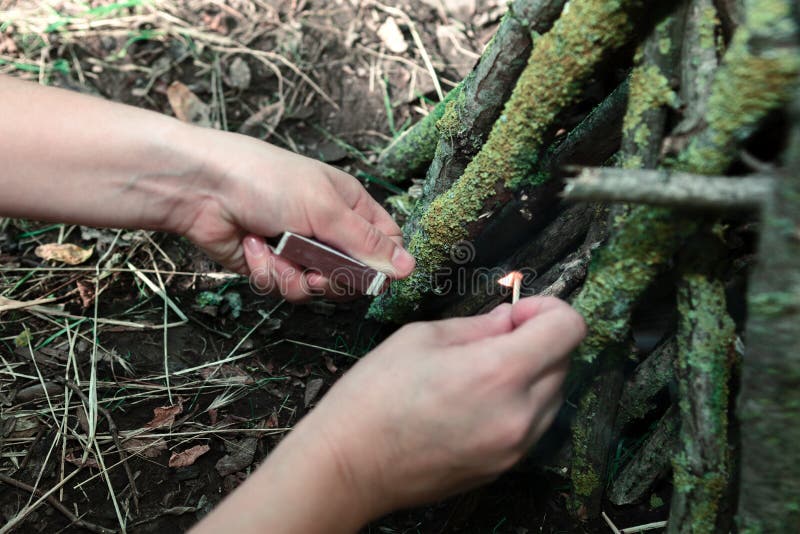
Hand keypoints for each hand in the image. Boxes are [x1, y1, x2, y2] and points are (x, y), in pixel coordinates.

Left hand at [174, 128, 414, 300]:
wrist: (202, 188)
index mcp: (349, 205)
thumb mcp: (325, 208)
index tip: (370, 276)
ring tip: (277, 252)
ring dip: (295, 275)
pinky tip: (254, 248)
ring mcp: (299, 249)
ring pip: (317, 288)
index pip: (385, 244)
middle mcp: (328, 229)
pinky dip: (268, 272)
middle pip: (353, 275)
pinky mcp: (272, 266)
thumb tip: (409, 268)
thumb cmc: (265, 180)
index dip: (382, 265)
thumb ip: (367, 244)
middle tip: (318, 271)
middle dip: (333, 278)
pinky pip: (284, 287)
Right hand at [193, 298, 584, 532]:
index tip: (516, 312)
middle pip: (565, 361)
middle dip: (538, 339)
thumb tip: (509, 321)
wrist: (349, 467)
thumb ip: (477, 326)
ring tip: (483, 372)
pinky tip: (479, 400)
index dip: (547, 309)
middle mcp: (520, 413)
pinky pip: (534, 425)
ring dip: (533, 373)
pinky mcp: (505, 467)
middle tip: (494, 337)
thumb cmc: (374, 397)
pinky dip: (521, 403)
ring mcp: (515, 448)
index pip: (568, 329)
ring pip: (554, 395)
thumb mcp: (420, 339)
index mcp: (499, 372)